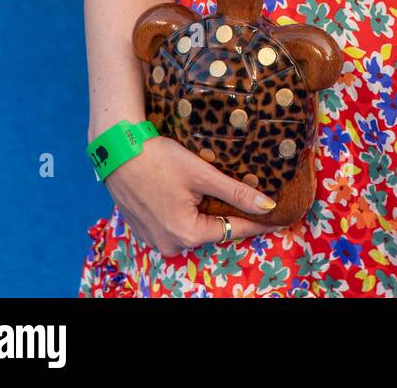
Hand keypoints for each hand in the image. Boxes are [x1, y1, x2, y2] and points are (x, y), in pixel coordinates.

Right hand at [104, 136, 290, 256]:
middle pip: (212, 230)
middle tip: (251, 198)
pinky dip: (187, 212)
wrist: (116, 151)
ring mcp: (155, 240)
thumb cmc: (159, 159)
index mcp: (187, 234)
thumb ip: (235, 192)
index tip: (280, 220)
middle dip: (230, 213)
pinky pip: (175, 225)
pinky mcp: (145, 229)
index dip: (258, 224)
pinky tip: (189, 193)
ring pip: (194, 227)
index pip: (233, 230)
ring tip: (216, 191)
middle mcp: (171, 245)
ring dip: (206, 212)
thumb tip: (267, 206)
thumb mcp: (202, 174)